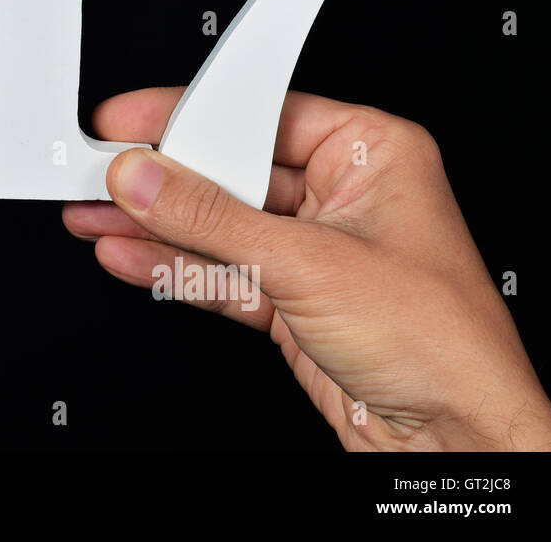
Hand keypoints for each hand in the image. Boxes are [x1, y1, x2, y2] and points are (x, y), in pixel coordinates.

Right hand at [64, 87, 550, 450]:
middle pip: (231, 171)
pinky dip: (171, 267)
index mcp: (372, 153)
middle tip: (102, 171)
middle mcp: (343, 197)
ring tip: (94, 214)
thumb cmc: (443, 343)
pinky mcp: (289, 299)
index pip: (260, 112)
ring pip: (216, 225)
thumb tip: (146, 179)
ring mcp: (313, 251)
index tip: (128, 121)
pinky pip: (216, 271)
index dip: (190, 114)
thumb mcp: (311, 262)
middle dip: (162, 179)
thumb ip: (213, 219)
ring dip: (153, 225)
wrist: (455, 439)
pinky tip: (128, 254)